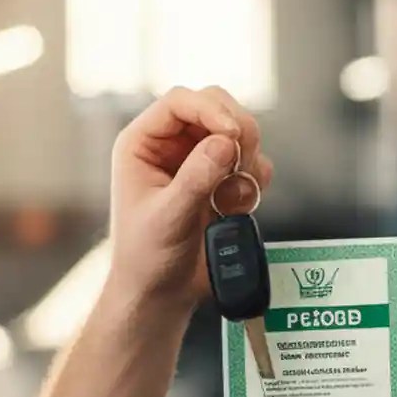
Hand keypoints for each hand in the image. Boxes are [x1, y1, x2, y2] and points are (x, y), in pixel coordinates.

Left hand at [107, 86, 274, 313]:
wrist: (161, 294)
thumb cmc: (148, 258)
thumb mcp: (169, 217)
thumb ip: (196, 178)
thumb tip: (225, 143)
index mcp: (142, 144)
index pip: (180, 102)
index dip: (211, 110)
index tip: (233, 135)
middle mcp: (170, 146)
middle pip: (215, 107)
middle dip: (237, 132)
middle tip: (243, 162)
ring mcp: (197, 161)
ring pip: (238, 133)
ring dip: (247, 160)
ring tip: (231, 198)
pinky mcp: (220, 180)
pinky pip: (251, 161)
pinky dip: (253, 180)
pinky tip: (235, 208)